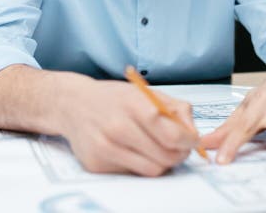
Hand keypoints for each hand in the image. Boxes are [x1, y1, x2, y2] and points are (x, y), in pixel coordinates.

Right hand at [58, 78, 199, 176]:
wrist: (72, 104)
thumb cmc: (113, 98)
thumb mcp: (146, 92)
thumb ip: (176, 108)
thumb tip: (193, 133)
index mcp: (133, 105)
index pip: (173, 135)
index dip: (189, 141)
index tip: (192, 140)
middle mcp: (118, 128)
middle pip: (166, 157)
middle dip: (179, 154)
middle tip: (178, 147)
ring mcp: (105, 148)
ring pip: (152, 169)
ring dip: (162, 162)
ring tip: (158, 149)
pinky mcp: (96, 164)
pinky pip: (132, 173)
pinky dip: (140, 164)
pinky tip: (133, 150)